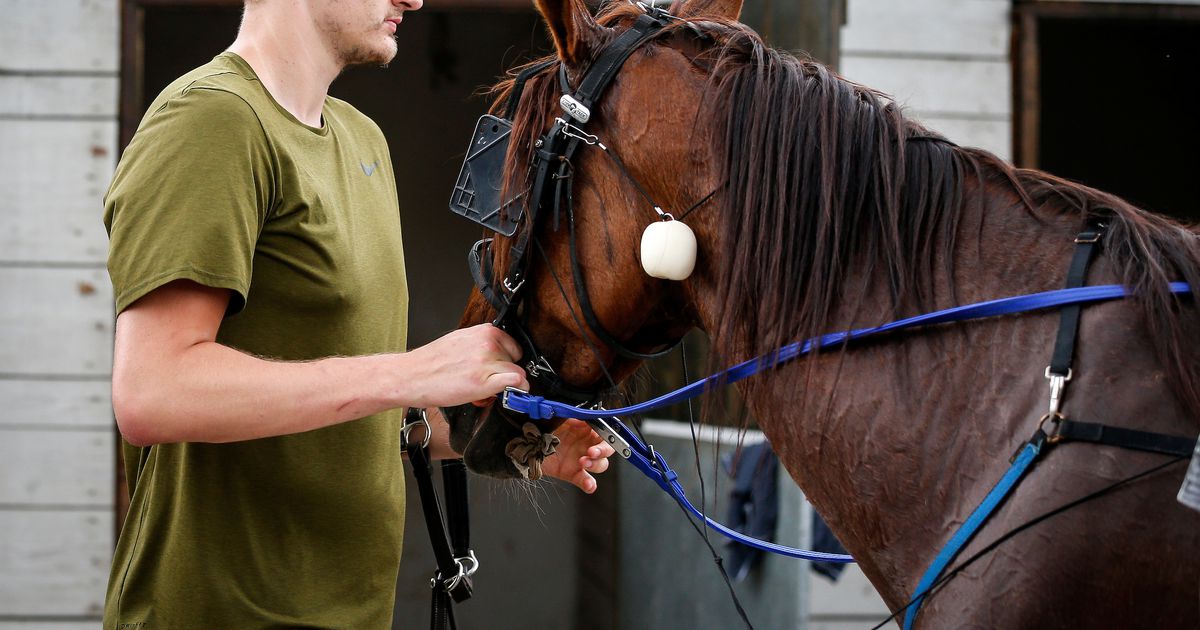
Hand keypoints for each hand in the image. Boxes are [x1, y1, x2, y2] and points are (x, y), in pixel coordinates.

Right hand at [399, 324, 529, 407]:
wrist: (412, 376)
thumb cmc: (432, 361)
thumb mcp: (461, 340)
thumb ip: (482, 343)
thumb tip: (498, 352)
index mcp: (483, 331)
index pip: (513, 344)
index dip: (507, 358)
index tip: (501, 366)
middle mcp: (487, 344)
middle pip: (515, 359)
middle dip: (505, 369)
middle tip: (489, 378)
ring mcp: (486, 362)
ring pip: (517, 373)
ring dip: (508, 382)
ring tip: (487, 386)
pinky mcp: (483, 382)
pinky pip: (515, 382)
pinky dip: (516, 389)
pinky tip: (507, 392)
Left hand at [541, 419, 615, 493]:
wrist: (525, 444)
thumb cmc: (542, 427)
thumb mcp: (558, 416)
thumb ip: (573, 414)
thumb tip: (585, 413)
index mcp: (585, 428)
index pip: (605, 431)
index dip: (607, 435)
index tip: (601, 437)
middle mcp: (585, 444)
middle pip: (606, 449)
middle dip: (602, 451)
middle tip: (592, 452)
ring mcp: (580, 459)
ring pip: (600, 464)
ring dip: (596, 465)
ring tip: (583, 463)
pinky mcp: (573, 473)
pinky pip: (586, 480)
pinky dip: (589, 484)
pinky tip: (589, 484)